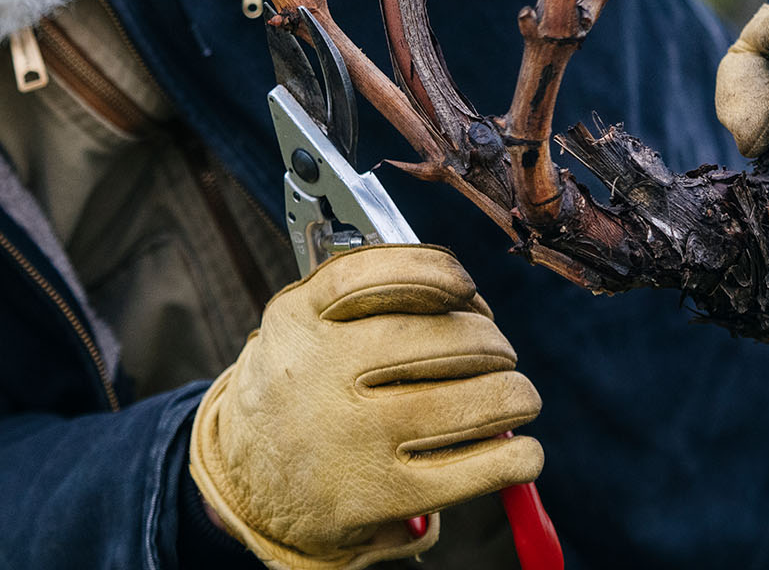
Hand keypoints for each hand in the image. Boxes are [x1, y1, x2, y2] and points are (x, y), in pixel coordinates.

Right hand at [189, 245, 542, 569]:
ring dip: (513, 396)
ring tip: (518, 398)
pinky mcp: (377, 495)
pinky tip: (520, 454)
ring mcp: (349, 437)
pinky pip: (471, 471)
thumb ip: (374, 296)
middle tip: (501, 354)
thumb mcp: (307, 326)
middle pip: (442, 339)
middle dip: (492, 343)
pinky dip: (515, 458)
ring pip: (467, 403)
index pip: (380, 273)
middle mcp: (319, 373)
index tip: (466, 288)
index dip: (441, 273)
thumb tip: (477, 308)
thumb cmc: (305, 387)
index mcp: (300, 317)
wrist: (248, 481)